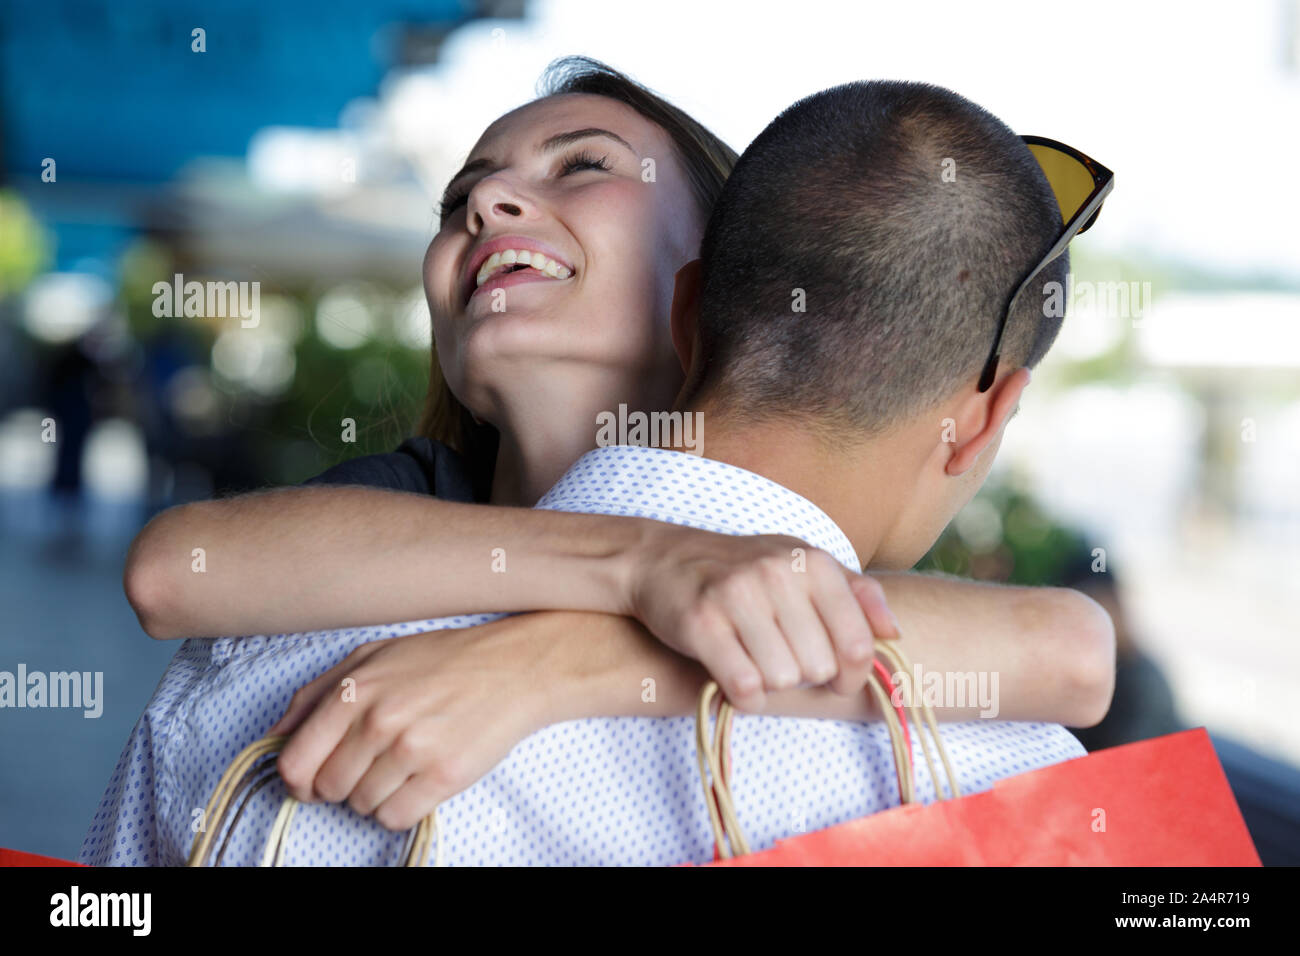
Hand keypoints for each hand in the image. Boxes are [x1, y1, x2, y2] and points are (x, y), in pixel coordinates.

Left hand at [266, 616, 552, 831]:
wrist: (513, 669)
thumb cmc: (442, 661)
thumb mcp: (372, 657)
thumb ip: (316, 694)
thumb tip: (275, 737)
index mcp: (353, 691)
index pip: (295, 762)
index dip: (300, 778)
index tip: (317, 777)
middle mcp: (378, 721)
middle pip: (327, 789)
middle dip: (342, 785)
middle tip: (370, 765)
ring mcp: (411, 750)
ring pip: (361, 806)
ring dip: (375, 795)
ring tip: (402, 765)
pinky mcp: (443, 776)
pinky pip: (395, 818)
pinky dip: (401, 808)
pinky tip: (418, 780)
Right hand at [630, 528, 898, 711]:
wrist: (662, 560)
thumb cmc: (741, 569)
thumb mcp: (802, 564)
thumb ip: (855, 593)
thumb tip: (894, 634)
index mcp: (812, 562)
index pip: (857, 643)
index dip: (852, 675)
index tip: (835, 677)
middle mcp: (778, 573)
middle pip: (819, 667)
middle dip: (803, 674)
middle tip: (779, 655)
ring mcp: (737, 596)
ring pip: (782, 679)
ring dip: (769, 682)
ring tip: (753, 658)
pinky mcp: (702, 623)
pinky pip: (744, 687)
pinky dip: (742, 695)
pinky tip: (734, 676)